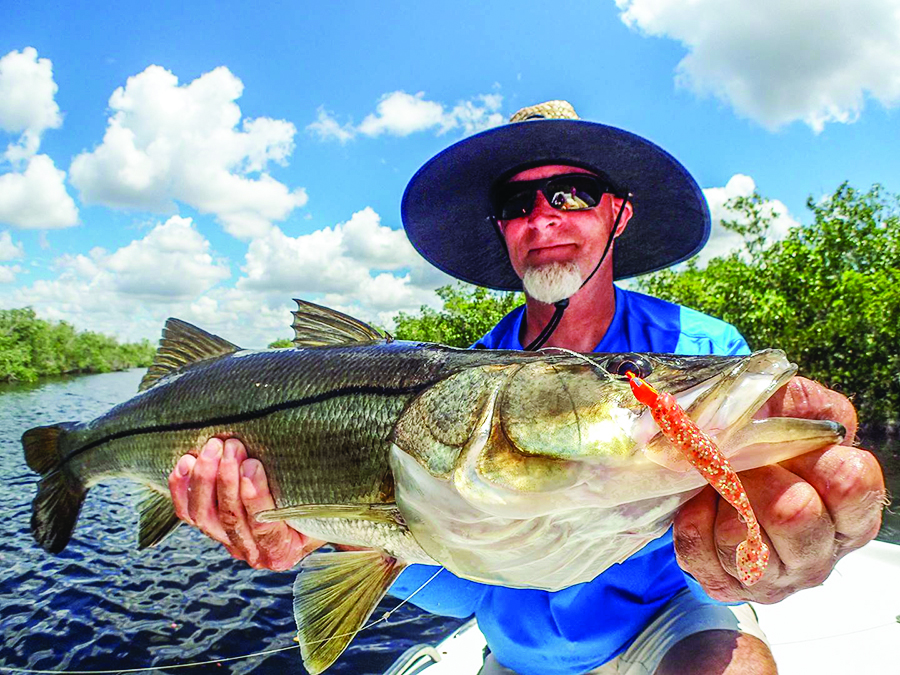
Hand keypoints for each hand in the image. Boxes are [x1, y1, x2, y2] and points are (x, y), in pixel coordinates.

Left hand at [168, 437, 324, 569]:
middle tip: (233, 445)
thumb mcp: (324, 503)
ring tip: (213, 446)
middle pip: (231, 519)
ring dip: (206, 479)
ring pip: (204, 517)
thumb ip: (319, 496)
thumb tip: (316, 463)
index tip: (252, 465)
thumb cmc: (317, 501)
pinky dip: (182, 488)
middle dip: (228, 479)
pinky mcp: (208, 527)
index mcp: (283, 551)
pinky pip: (187, 513)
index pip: (265, 527)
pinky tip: (186, 462)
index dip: (255, 497)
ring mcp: (226, 541)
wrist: (304, 510)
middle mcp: (251, 552)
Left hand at [673, 376, 885, 602]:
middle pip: (797, 516)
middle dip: (761, 479)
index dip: (818, 460)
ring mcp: (776, 576)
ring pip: (747, 543)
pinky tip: (701, 505)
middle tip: (747, 467)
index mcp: (850, 510)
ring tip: (722, 486)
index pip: (854, 486)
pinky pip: (703, 553)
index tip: (793, 448)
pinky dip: (694, 520)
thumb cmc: (764, 448)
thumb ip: (806, 405)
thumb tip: (798, 408)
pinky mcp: (727, 584)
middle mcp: (820, 550)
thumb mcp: (790, 413)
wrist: (715, 475)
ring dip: (726, 500)